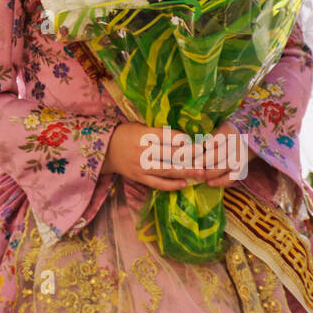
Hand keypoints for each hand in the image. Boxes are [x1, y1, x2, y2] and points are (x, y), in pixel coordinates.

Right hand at [104, 122, 219, 189]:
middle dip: (190, 157)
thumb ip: (159, 132)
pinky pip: (158, 183)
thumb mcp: (140, 127)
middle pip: (171, 154)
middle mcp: (142, 151)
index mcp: (143, 135)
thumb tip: (184, 138)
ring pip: (167, 171)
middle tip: (206, 159)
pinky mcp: (139, 178)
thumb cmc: (126, 134)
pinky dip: (172, 185)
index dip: (184, 140)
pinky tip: (184, 184)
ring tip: (201, 173)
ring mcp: (141, 166)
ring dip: (186, 172)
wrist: (105, 151)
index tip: (197, 142)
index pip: (168, 137)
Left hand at [199, 122, 249, 187]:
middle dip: (206, 160)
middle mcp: (236, 143)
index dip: (213, 141)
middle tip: (193, 164)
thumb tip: (185, 141)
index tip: (203, 145)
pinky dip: (221, 181)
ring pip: (226, 166)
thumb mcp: (213, 128)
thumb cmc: (219, 135)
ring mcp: (240, 156)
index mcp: (229, 129)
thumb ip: (202, 134)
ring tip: (197, 175)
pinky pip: (233, 177)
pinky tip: (209, 183)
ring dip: (211, 172)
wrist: (240, 143)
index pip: (222, 134)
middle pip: (222, 152)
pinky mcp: (241, 168)